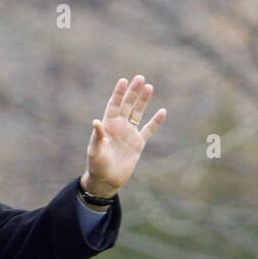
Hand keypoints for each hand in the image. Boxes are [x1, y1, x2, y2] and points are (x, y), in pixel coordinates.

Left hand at [82, 75, 166, 197]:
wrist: (106, 180)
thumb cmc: (96, 165)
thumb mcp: (95, 151)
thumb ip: (97, 137)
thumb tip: (95, 122)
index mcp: (107, 125)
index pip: (113, 105)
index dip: (118, 93)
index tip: (124, 80)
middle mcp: (119, 127)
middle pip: (127, 105)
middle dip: (133, 92)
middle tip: (140, 78)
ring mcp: (129, 134)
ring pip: (138, 113)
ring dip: (143, 101)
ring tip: (149, 87)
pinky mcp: (138, 144)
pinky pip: (148, 130)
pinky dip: (155, 121)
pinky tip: (162, 111)